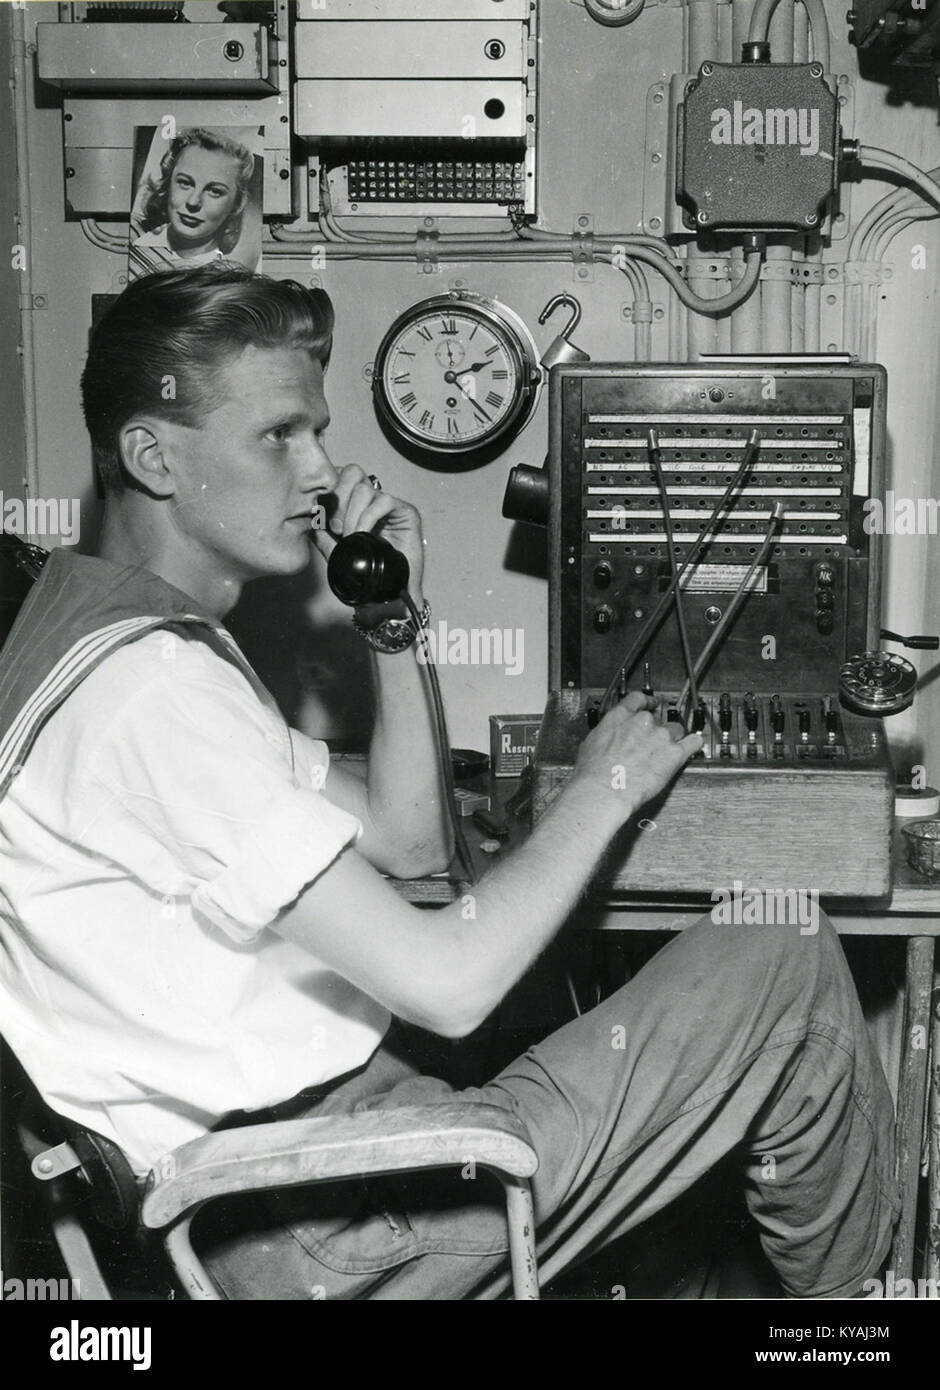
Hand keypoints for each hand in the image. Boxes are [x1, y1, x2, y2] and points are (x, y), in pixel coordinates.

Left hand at [309, 465, 425, 599]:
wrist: (389, 591)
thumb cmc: (366, 572)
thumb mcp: (335, 551)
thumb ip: (321, 534)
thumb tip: (308, 516)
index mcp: (354, 503)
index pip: (338, 476)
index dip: (327, 491)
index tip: (320, 517)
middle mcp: (371, 500)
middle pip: (351, 472)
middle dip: (338, 499)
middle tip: (335, 527)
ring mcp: (388, 504)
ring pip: (363, 488)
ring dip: (351, 514)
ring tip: (350, 536)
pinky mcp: (405, 511)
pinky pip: (383, 501)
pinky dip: (367, 518)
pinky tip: (363, 535)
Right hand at [571, 692, 701, 820]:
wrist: (605, 789)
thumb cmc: (594, 772)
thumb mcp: (590, 743)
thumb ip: (606, 734)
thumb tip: (607, 737)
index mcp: (620, 716)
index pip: (639, 699)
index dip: (648, 701)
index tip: (651, 704)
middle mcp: (643, 722)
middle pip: (658, 718)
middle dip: (656, 729)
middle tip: (653, 741)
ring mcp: (661, 736)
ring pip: (676, 730)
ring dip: (673, 738)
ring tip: (669, 749)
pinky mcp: (674, 754)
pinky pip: (693, 743)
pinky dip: (694, 744)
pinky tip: (693, 746)